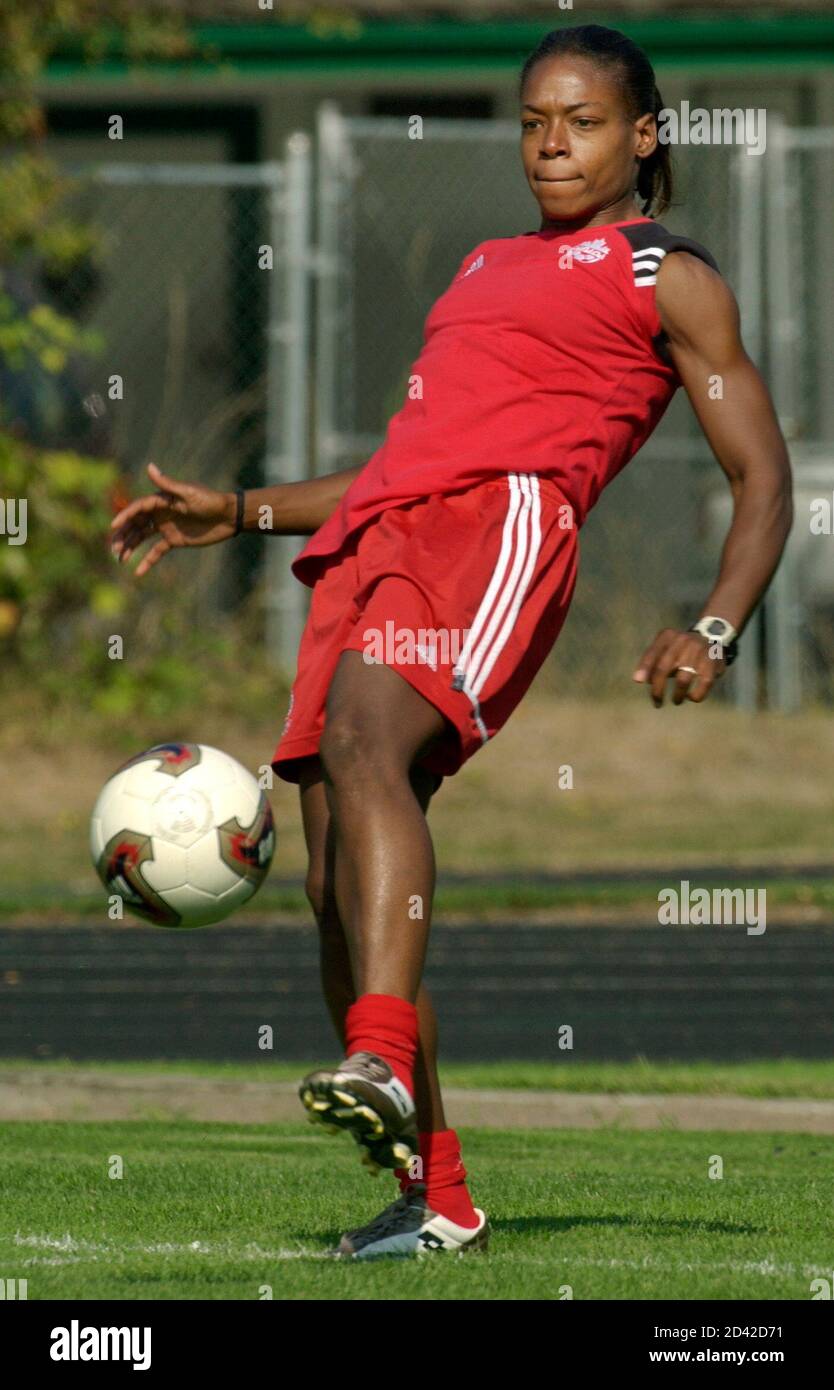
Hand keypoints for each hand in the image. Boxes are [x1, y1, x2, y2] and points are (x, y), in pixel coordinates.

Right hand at [109, 462, 236, 576]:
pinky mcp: (174, 540)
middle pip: (136, 524)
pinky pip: (157, 551)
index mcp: (161, 500)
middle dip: (123, 535)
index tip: (114, 526)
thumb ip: (167, 483)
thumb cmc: (209, 501)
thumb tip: (149, 466)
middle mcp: (160, 513)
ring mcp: (166, 527)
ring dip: (130, 547)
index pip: (138, 508)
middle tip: (113, 548)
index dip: (125, 516)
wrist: (228, 517)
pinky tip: (137, 572)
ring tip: (119, 559)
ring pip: (142, 537)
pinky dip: (148, 561)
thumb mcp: (188, 493)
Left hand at [633, 628, 725, 706]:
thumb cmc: (681, 647)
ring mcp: (698, 650)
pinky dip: (697, 694)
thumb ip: (652, 660)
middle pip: (664, 668)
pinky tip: (692, 697)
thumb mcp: (665, 646)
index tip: (639, 682)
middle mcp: (682, 641)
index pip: (652, 653)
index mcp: (667, 636)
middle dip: (658, 689)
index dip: (644, 668)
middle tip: (657, 701)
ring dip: (677, 694)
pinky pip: (704, 683)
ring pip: (683, 679)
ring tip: (676, 701)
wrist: (712, 634)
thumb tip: (639, 679)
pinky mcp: (712, 661)